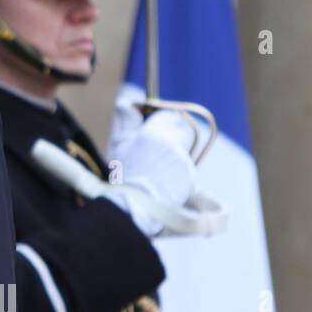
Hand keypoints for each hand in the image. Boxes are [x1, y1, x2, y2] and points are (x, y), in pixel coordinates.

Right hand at [104, 109, 196, 237]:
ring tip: (157, 176)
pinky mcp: (192, 180)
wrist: (131, 208)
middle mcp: (171, 145)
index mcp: (152, 134)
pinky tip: (166, 187)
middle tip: (159, 155)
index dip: (166, 122)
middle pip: (183, 133)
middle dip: (174, 141)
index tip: (159, 129)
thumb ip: (126, 122)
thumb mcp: (119, 146)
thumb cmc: (120, 177)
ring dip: (176, 162)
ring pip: (185, 155)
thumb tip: (125, 102)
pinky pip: (190, 174)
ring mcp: (183, 163)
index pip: (169, 117)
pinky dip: (181, 180)